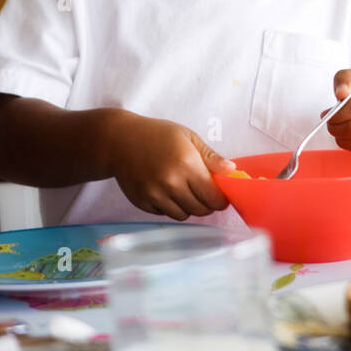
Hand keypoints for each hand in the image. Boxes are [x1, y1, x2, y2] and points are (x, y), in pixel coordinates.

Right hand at [110, 112, 235, 220]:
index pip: (213, 197)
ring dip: (189, 207)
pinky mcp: (143, 203)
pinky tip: (167, 191)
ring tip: (185, 191)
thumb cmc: (156, 134)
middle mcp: (171, 183)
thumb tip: (232, 171)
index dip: (221, 200)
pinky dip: (170, 207)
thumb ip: (211, 157)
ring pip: (183, 215)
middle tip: (205, 194)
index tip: (221, 196)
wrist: (119, 140)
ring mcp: (155, 195)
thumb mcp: (187, 137)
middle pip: (200, 210)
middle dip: (207, 204)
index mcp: (187, 164)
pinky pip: (165, 214)